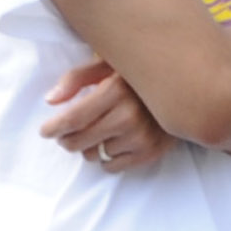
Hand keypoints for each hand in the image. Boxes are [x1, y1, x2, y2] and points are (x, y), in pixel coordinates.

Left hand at [41, 60, 168, 172]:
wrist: (184, 86)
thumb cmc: (137, 75)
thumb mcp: (107, 64)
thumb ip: (76, 78)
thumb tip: (50, 100)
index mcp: (116, 89)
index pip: (72, 119)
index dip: (53, 128)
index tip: (45, 131)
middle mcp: (129, 115)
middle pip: (78, 142)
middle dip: (66, 139)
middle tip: (67, 133)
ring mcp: (141, 136)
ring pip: (93, 156)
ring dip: (90, 146)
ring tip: (101, 130)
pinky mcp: (150, 152)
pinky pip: (110, 167)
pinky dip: (107, 157)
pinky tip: (116, 140)